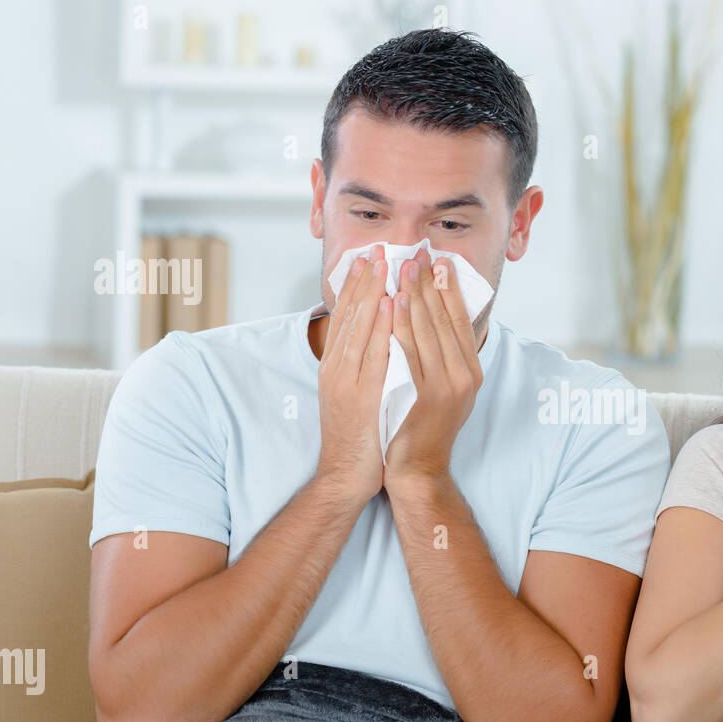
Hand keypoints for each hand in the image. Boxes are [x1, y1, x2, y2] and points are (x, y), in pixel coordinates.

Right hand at [315, 246, 394, 504]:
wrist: (347, 473)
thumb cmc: (361, 435)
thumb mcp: (358, 392)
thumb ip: (366, 364)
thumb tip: (383, 337)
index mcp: (336, 364)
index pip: (346, 316)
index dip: (357, 285)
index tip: (369, 258)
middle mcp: (336, 366)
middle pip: (349, 315)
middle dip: (363, 279)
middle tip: (377, 247)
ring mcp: (345, 379)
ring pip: (357, 327)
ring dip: (370, 291)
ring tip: (383, 262)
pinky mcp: (357, 394)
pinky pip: (370, 353)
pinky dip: (376, 325)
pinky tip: (386, 303)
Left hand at [383, 247, 483, 492]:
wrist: (417, 469)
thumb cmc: (422, 428)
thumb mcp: (441, 389)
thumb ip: (441, 359)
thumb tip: (433, 321)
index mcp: (470, 370)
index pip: (460, 318)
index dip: (448, 288)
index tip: (438, 260)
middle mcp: (465, 374)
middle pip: (446, 318)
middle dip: (431, 282)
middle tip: (418, 252)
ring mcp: (450, 385)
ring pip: (430, 329)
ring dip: (415, 294)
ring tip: (404, 266)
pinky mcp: (430, 395)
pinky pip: (412, 351)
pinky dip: (402, 323)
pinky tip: (393, 302)